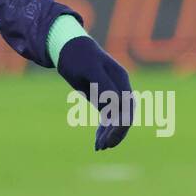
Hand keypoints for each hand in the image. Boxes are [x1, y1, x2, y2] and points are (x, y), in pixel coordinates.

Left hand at [57, 36, 133, 150]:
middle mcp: (120, 87)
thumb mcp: (89, 69)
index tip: (109, 138)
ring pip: (116, 119)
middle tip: (103, 146)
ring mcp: (112, 93)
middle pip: (125, 115)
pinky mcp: (103, 98)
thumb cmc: (79, 57)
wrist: (69, 48)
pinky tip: (97, 141)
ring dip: (109, 134)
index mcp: (120, 79)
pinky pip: (107, 117)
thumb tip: (116, 103)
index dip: (121, 125)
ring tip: (99, 147)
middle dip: (116, 133)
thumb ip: (103, 85)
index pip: (127, 107)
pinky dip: (103, 129)